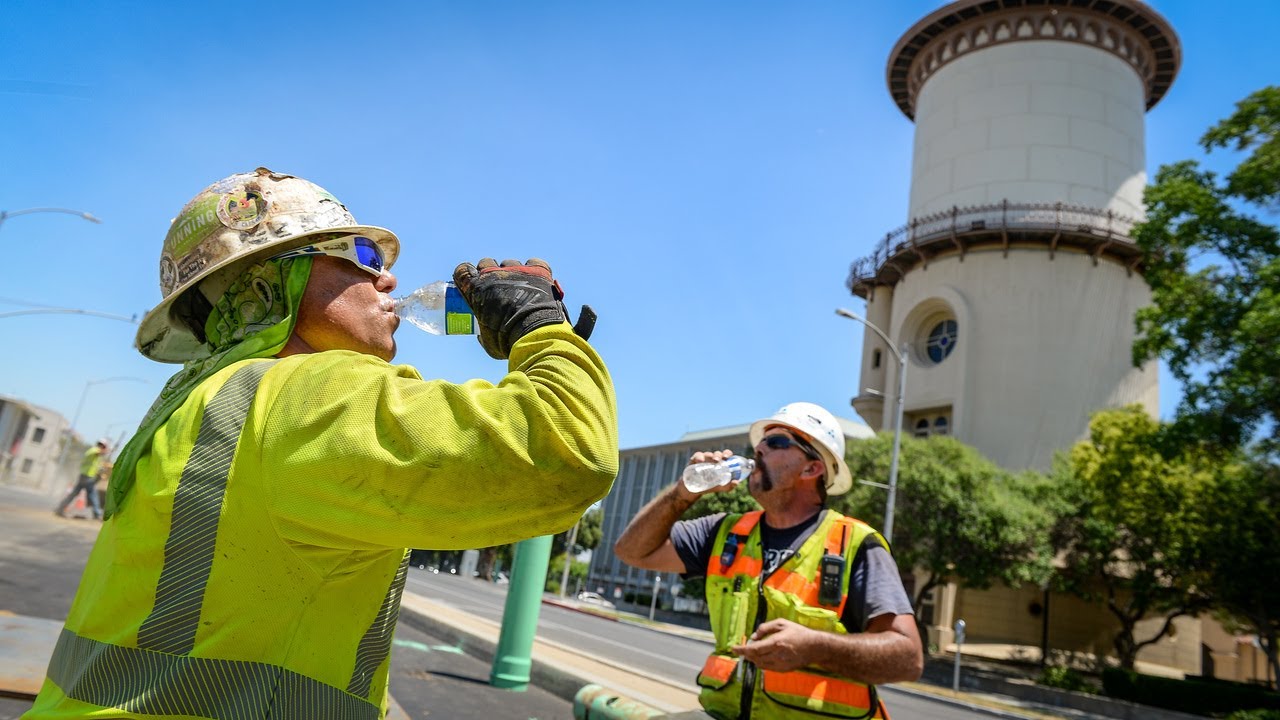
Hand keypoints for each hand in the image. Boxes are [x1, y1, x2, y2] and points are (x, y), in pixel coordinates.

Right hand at [452, 258, 569, 358]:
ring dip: (512, 273)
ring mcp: (516, 269)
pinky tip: (536, 282)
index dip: (467, 275)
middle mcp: (494, 273)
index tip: (472, 283)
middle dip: (489, 274)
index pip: (463, 270)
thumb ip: (482, 333)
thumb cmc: (508, 340)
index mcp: (476, 288)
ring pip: (510, 264)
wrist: (536, 334)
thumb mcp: (488, 342)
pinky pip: (533, 263)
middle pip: (486, 263)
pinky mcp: (537, 269)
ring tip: (520, 289)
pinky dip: (535, 270)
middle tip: (496, 289)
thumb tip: (482, 335)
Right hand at [677, 448, 740, 499]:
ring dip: (710, 456)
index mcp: (721, 463)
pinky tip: (700, 461)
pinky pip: (697, 456)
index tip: (727, 458)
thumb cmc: (709, 486)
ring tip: (712, 461)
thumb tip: (736, 482)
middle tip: (718, 461)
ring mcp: (704, 459)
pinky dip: (699, 457)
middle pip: (717, 454)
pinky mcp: (694, 461)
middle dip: (719, 455)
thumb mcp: (720, 487)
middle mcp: (713, 459)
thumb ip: (729, 486)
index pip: (725, 455)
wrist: (693, 490)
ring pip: (708, 454)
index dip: (727, 454)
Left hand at [732, 619, 814, 671]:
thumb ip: (765, 628)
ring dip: (752, 659)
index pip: (753, 649)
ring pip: (760, 664)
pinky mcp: (783, 670)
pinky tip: (761, 657)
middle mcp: (777, 655)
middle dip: (745, 654)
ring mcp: (780, 664)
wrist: (814, 647)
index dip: (741, 649)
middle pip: (754, 658)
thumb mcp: (782, 623)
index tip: (733, 648)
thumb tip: (753, 636)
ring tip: (751, 652)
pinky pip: (767, 668)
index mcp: (776, 643)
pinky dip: (761, 663)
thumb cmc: (798, 632)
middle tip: (741, 649)